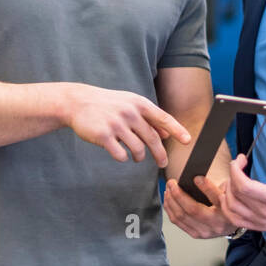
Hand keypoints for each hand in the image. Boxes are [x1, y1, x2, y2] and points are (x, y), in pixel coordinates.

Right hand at [62, 84, 190, 165]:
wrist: (78, 102)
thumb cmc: (108, 104)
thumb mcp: (129, 104)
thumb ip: (148, 117)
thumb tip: (167, 133)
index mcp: (138, 104)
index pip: (163, 118)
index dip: (177, 130)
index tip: (187, 141)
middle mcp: (129, 113)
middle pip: (152, 139)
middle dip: (160, 154)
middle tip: (163, 163)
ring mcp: (116, 124)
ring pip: (137, 149)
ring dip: (139, 157)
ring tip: (137, 157)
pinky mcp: (103, 136)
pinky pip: (120, 154)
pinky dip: (122, 157)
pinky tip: (120, 153)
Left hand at [163, 176, 235, 237]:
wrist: (232, 223)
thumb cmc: (229, 204)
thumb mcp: (230, 193)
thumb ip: (220, 185)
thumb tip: (199, 177)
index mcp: (228, 212)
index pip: (216, 198)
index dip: (206, 187)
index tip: (196, 178)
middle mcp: (216, 224)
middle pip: (192, 209)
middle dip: (178, 194)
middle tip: (172, 182)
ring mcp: (205, 231)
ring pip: (181, 216)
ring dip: (171, 201)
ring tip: (168, 189)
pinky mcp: (196, 234)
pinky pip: (177, 221)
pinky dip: (169, 209)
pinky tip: (168, 199)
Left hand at [214, 152, 265, 232]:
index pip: (244, 186)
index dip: (235, 170)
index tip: (240, 160)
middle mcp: (264, 212)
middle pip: (235, 195)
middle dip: (231, 177)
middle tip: (237, 167)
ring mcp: (259, 221)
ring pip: (231, 208)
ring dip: (227, 192)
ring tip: (233, 180)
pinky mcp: (258, 226)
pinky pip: (235, 220)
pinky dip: (227, 208)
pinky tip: (230, 197)